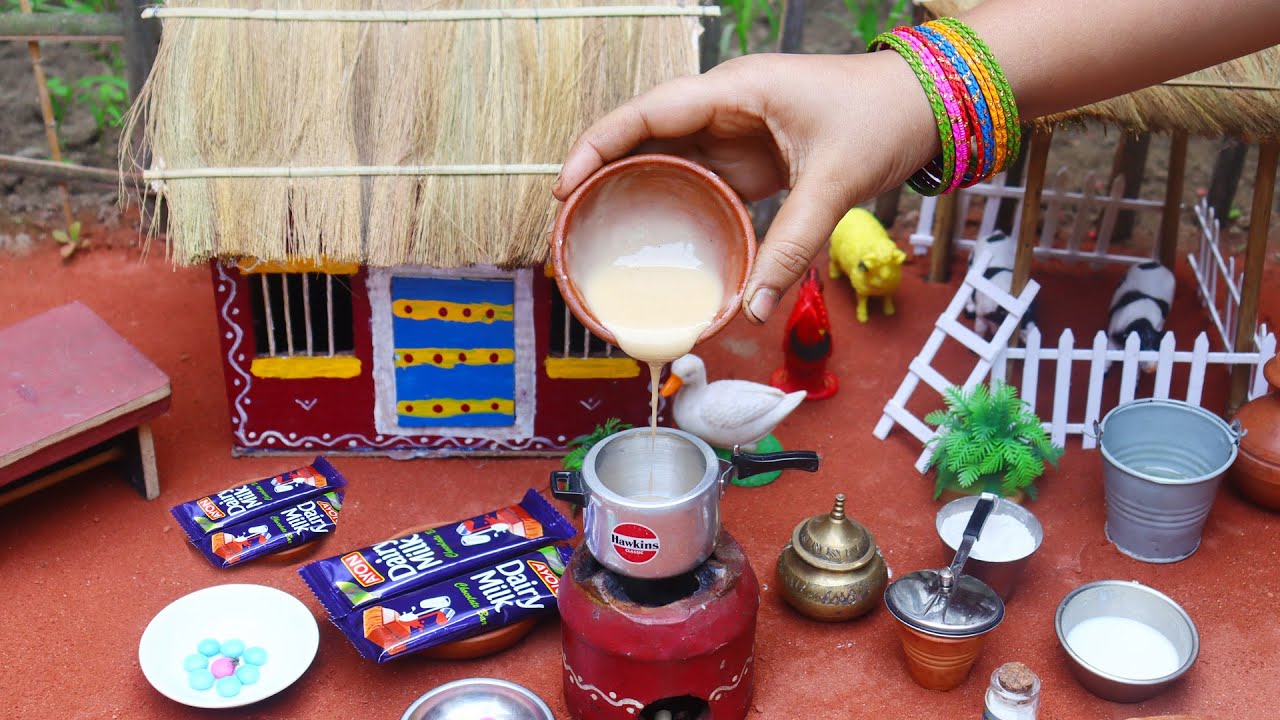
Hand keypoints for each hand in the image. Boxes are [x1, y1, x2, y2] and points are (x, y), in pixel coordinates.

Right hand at [554, 50, 937, 323]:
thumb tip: (752, 309)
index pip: (648, 112)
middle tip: (568, 218)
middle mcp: (725, 104)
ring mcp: (736, 127)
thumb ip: (792, 246)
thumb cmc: (882, 118)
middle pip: (645, 132)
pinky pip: (698, 174)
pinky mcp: (750, 153)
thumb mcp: (834, 183)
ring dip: (633, 186)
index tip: (567, 184)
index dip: (600, 145)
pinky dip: (673, 201)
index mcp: (735, 90)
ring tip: (597, 229)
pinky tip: (656, 234)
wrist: (927, 104)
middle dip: (603, 169)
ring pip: (667, 154)